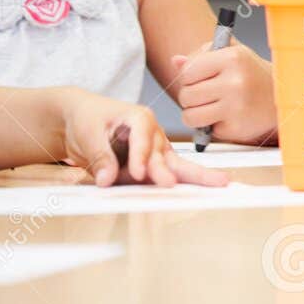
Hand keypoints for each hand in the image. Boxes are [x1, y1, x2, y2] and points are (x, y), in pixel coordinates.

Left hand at [57, 89, 226, 187]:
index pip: (143, 139)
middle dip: (173, 170)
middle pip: (166, 153)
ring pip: (175, 164)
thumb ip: (100, 157)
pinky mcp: (153, 164)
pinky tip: (205, 186)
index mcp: (140, 118)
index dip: (140, 157)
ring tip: (219, 182)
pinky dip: (182, 180)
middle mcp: (153, 133)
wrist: (83, 118)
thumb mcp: (89, 134)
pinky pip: (167, 173)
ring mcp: (156, 149)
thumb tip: (107, 180)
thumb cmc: (88, 119)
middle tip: (174, 184)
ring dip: (192, 175)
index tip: (135, 174)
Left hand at [173, 43, 276, 145]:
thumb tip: (175, 62)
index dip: (189, 78)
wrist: (285, 97)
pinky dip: (213, 126)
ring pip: (190, 116)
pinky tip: (228, 117)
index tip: (201, 79)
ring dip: (196, 115)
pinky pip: (207, 130)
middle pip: (185, 95)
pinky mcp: (237, 128)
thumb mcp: (233, 55)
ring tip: (213, 107)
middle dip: (191, 98)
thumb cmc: (252, 74)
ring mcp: (236, 107)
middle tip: (209, 95)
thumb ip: (202, 56)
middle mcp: (235, 81)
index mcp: (232, 58)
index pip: (187, 72)